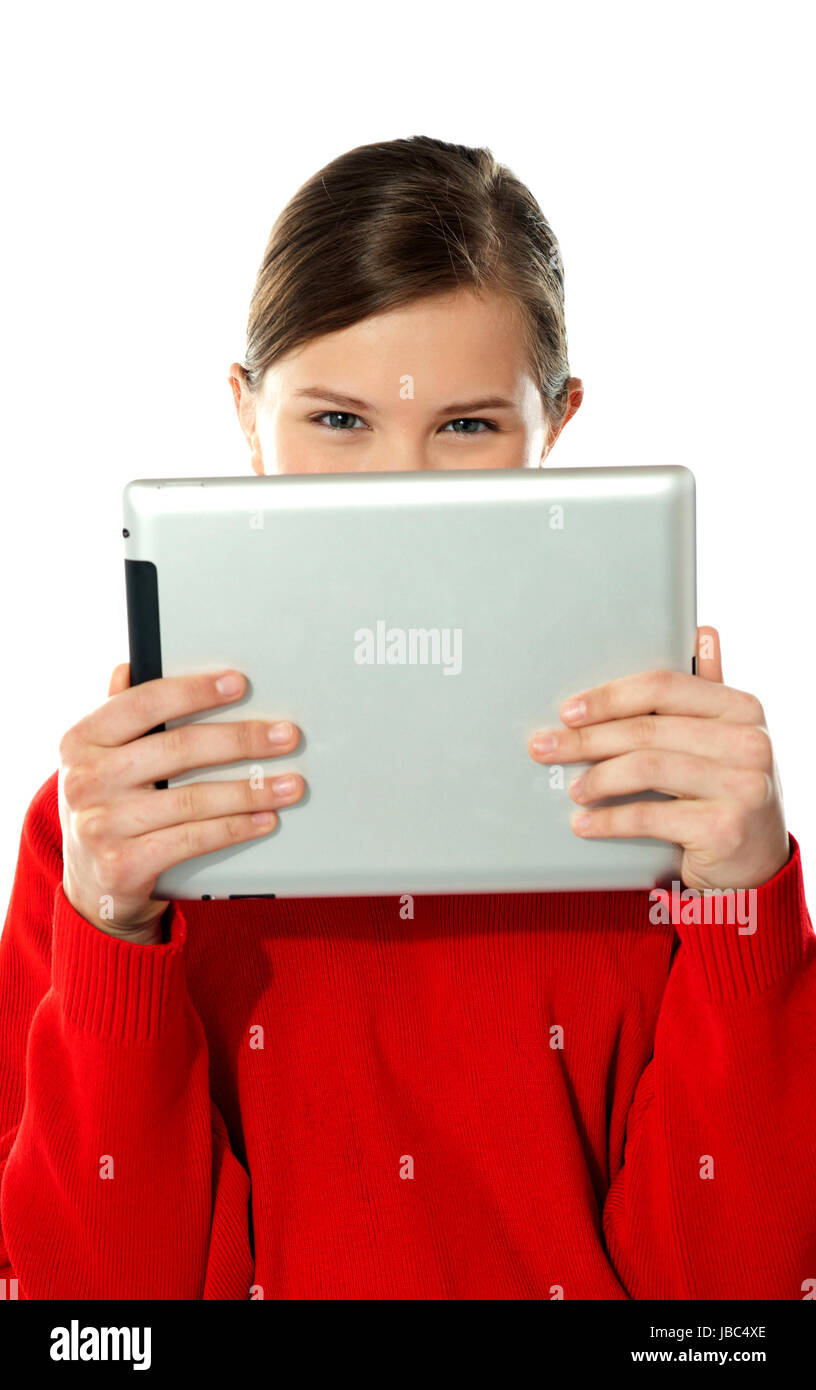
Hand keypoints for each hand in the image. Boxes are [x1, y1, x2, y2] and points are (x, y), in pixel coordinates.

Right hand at [59, 663, 303, 938]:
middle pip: (178, 749)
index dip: (195, 691)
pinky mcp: (123, 865)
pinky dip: (235, 828)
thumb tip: (131, 668)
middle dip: (241, 740)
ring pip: (193, 799)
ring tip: (289, 783)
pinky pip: (193, 840)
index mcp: (82, 740)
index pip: (143, 703)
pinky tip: (264, 819)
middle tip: (285, 736)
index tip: (239, 683)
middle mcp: (85, 780)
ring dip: (250, 790)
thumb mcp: (101, 759)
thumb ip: (118, 716)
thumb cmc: (108, 807)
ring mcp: (102, 825)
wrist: (91, 886)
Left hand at [527, 627, 789, 890]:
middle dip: (586, 739)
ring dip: (597, 778)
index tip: (568, 711)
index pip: (663, 687)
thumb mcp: (721, 741)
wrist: (755, 865)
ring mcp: (742, 786)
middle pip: (647, 729)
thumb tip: (703, 633)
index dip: (609, 697)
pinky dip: (609, 819)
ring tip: (572, 788)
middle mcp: (750, 742)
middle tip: (546, 748)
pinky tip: (586, 822)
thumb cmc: (725, 793)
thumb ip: (706, 694)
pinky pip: (650, 816)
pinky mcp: (725, 829)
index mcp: (742, 708)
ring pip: (646, 768)